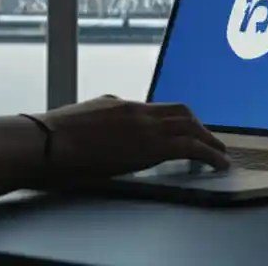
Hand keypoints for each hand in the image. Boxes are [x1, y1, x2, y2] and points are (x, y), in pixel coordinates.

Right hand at [36, 95, 229, 182]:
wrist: (46, 140)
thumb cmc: (51, 138)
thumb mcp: (78, 121)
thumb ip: (96, 120)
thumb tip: (101, 130)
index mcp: (118, 105)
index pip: (155, 109)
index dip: (173, 120)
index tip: (181, 131)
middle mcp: (136, 110)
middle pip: (179, 111)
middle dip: (198, 125)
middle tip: (210, 139)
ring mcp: (145, 125)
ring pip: (190, 125)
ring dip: (209, 139)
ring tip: (220, 154)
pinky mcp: (150, 146)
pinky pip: (191, 147)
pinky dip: (209, 154)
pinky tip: (218, 163)